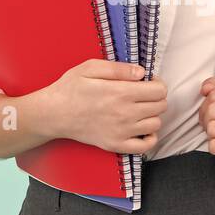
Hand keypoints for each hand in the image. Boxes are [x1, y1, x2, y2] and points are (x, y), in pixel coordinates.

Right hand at [42, 59, 165, 154]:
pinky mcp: (115, 145)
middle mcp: (125, 114)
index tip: (148, 82)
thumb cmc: (70, 88)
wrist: (53, 114)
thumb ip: (119, 68)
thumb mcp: (90, 67)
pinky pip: (145, 146)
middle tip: (143, 94)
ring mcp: (121, 132)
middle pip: (161, 106)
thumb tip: (142, 73)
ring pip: (156, 124)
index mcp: (121, 92)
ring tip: (139, 109)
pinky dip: (149, 137)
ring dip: (152, 115)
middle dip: (156, 97)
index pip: (159, 90)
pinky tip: (141, 129)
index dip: (157, 83)